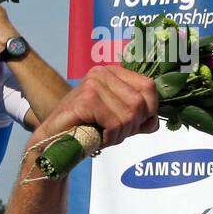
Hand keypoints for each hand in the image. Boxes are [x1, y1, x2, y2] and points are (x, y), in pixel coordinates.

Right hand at [33, 65, 159, 148]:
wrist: (57, 140)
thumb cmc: (89, 128)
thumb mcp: (122, 120)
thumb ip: (142, 117)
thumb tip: (155, 121)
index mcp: (114, 73)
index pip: (149, 87)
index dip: (149, 111)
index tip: (134, 123)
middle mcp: (102, 73)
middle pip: (140, 103)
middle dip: (133, 125)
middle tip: (115, 132)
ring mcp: (93, 85)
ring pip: (129, 115)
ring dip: (121, 133)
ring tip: (105, 133)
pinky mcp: (85, 100)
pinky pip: (114, 123)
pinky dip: (110, 137)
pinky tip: (98, 136)